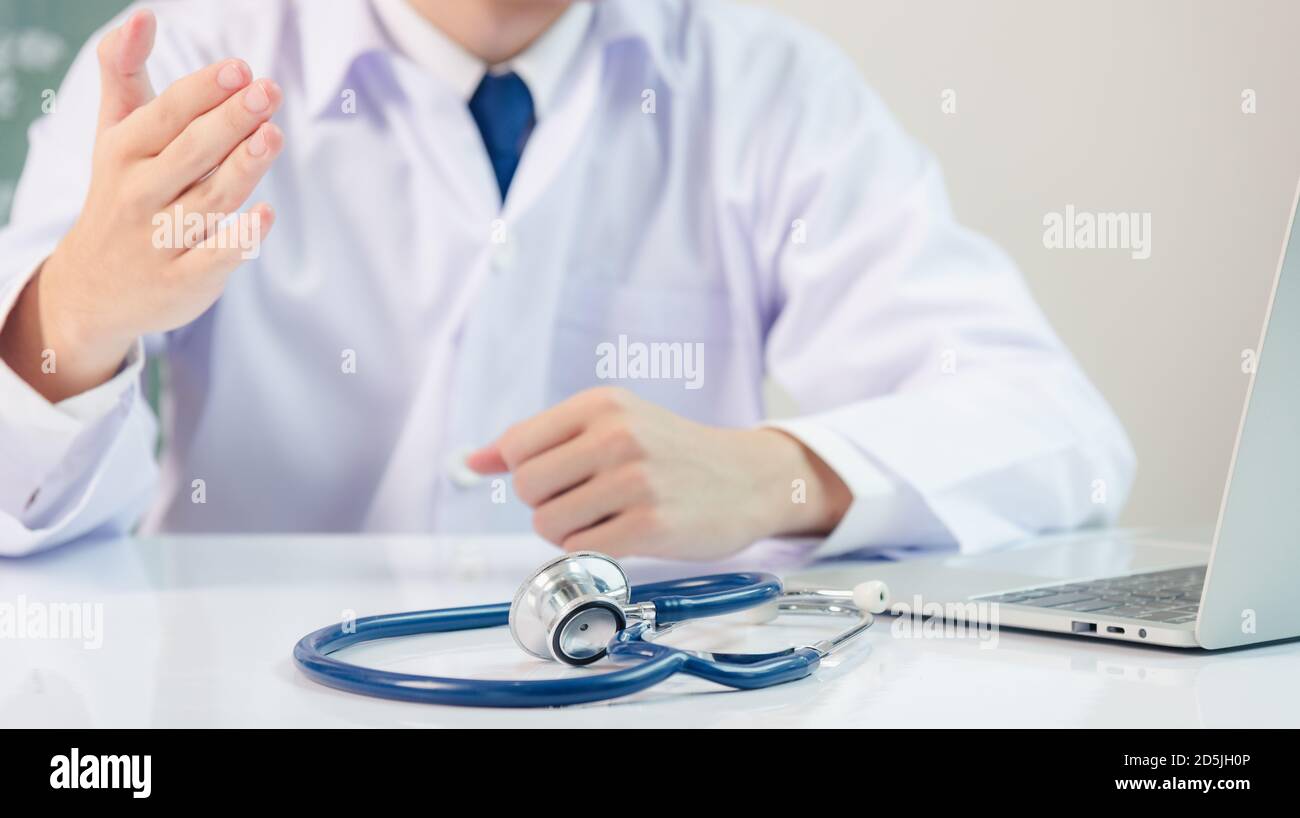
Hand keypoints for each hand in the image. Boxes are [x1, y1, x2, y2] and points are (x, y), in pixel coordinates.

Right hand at [0, 9, 282, 401]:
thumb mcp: (115, 134)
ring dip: (243, 167)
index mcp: (124, 152)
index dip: (205, 91)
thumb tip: (143, 15)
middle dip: (230, 120)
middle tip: (268, 92)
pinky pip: (215, 257)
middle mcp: (139, 194)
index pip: (167, 115)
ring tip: (273, 135)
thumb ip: (125, 73)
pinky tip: (265, 214)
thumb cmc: (122, 193)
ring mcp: (161, 240)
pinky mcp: (185, 281)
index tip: (241, 69)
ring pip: (209, 200)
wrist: (94, 290)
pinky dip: (240, 238)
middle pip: (192, 152)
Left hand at [467, 387, 851, 559]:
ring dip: (568, 530)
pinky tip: (623, 534)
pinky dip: (592, 550)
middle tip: (589, 499)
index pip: (517, 446)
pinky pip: (580, 550)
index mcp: (602, 404)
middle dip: (547, 502)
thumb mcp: (612, 423)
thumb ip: (539, 440)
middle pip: (526, 487)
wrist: (747, 479)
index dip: (529, 471)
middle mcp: (617, 435)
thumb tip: (471, 460)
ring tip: (607, 516)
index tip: (562, 475)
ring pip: (547, 523)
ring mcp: (634, 481)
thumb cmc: (670, 452)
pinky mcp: (650, 525)